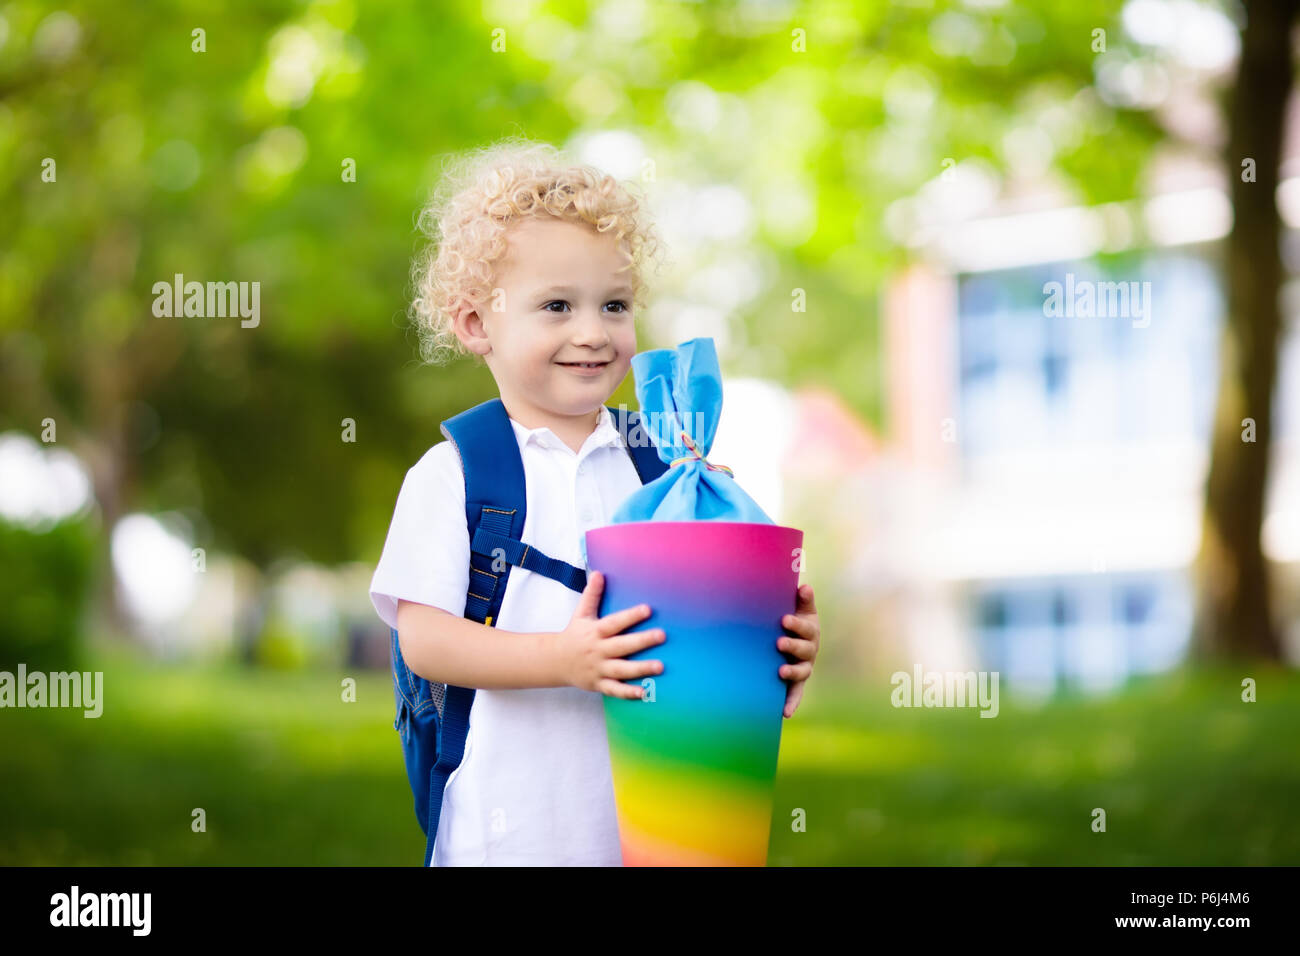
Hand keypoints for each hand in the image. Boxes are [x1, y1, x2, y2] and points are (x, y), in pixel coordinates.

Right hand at [557, 570, 665, 698]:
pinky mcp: (599, 684)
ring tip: (660, 666)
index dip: (631, 616)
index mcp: (595, 631)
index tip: (648, 609)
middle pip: (622, 646)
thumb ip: (592, 594)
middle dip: (642, 641)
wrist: (556, 661)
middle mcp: (598, 650)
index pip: (615, 623)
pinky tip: (645, 693)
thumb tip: (599, 573)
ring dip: (641, 669)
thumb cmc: (574, 634)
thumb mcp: (581, 613)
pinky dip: (628, 693)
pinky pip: (614, 690)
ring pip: (621, 670)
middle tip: (662, 635)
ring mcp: (599, 668)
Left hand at [778, 583, 819, 717]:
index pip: (805, 628)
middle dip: (792, 646)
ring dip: (792, 672)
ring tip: (781, 672)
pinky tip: (784, 713)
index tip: (784, 620)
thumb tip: (804, 586)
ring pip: (802, 672)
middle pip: (804, 650)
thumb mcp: (801, 609)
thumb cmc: (794, 621)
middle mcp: (809, 651)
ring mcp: (804, 667)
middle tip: (778, 643)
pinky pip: (796, 694)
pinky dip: (792, 703)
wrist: (792, 638)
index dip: (796, 625)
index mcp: (810, 632)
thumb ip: (803, 599)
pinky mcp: (796, 683)